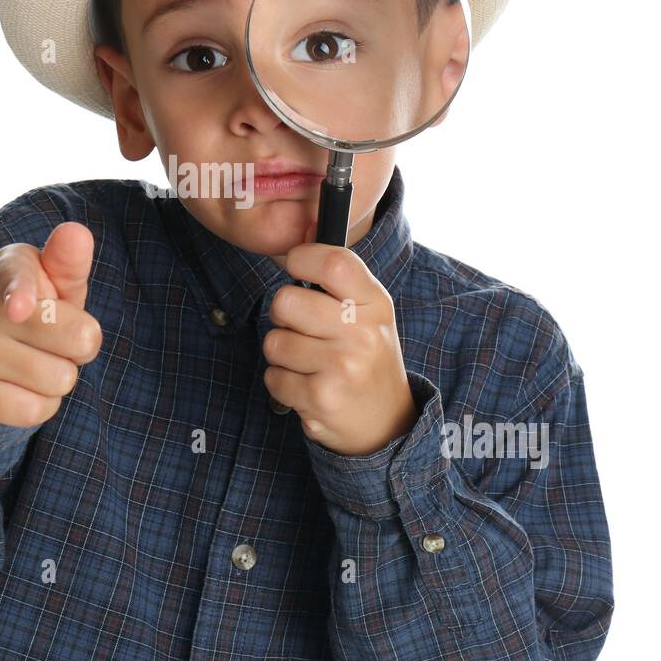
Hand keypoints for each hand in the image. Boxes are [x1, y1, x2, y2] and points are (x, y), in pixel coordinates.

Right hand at [0, 222, 102, 427]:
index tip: (20, 306)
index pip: (16, 277)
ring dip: (60, 375)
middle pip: (78, 339)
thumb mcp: (54, 280)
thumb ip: (69, 262)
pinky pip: (36, 411)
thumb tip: (77, 234)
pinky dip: (42, 403)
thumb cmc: (36, 305)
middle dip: (81, 343)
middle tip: (56, 336)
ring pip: (61, 379)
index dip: (22, 292)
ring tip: (35, 359)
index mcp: (8, 268)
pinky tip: (21, 385)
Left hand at [263, 225, 416, 456]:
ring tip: (310, 363)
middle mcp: (363, 333)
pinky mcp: (321, 398)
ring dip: (283, 354)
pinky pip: (273, 377)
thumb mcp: (369, 312)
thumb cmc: (367, 356)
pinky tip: (309, 387)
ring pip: (274, 342)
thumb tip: (299, 237)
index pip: (332, 261)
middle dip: (283, 315)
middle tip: (302, 328)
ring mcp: (343, 367)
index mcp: (375, 303)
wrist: (387, 423)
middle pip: (286, 301)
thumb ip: (338, 280)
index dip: (301, 258)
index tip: (295, 267)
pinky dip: (283, 383)